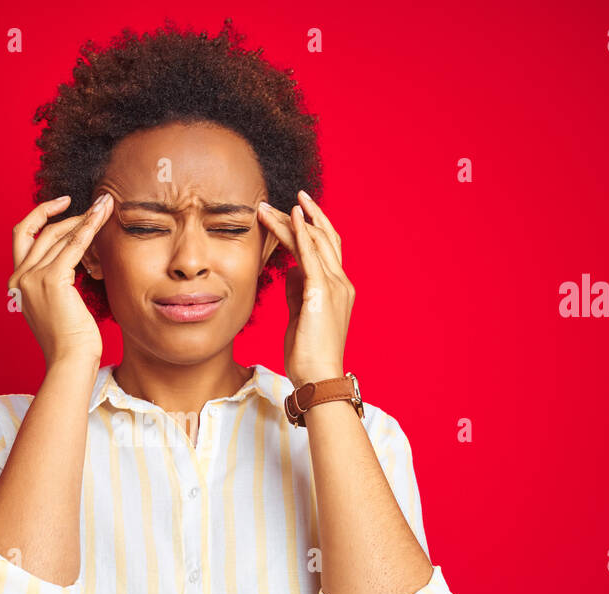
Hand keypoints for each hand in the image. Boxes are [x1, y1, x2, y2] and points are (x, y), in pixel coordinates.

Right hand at [9, 194, 111, 368]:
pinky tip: (103, 215)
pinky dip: (89, 227)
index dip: (40, 217)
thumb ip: (56, 282)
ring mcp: (33, 277)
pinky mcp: (52, 279)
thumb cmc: (71, 341)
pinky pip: (73, 244)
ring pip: (58, 234)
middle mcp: (20, 277)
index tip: (61, 206)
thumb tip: (74, 261)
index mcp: (18, 283)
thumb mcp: (57, 306)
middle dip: (61, 212)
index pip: (23, 237)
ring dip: (84, 217)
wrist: (70, 361)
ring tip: (105, 205)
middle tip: (87, 202)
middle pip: (39, 231)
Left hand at [257, 190, 352, 386]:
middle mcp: (340, 282)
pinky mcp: (321, 292)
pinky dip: (301, 232)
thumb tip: (290, 271)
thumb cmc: (308, 354)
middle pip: (322, 238)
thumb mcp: (300, 316)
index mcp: (337, 288)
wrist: (318, 378)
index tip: (291, 211)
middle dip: (300, 216)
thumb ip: (298, 291)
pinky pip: (311, 255)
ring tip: (268, 207)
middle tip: (277, 201)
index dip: (309, 227)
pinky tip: (290, 217)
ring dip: (291, 220)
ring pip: (314, 241)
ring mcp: (334, 286)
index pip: (324, 248)